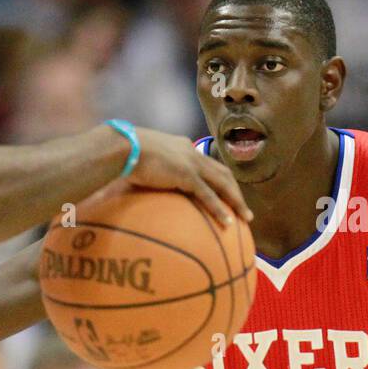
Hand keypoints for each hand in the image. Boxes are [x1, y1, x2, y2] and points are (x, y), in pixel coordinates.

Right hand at [127, 129, 252, 225]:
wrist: (122, 146)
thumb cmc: (123, 153)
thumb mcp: (142, 159)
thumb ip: (149, 169)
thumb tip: (139, 182)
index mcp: (183, 148)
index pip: (208, 164)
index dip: (221, 178)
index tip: (227, 192)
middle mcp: (192, 153)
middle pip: (223, 173)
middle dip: (235, 192)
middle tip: (244, 209)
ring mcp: (191, 163)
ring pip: (223, 184)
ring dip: (236, 202)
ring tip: (246, 219)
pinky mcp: (186, 175)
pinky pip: (208, 195)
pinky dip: (220, 208)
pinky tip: (228, 222)